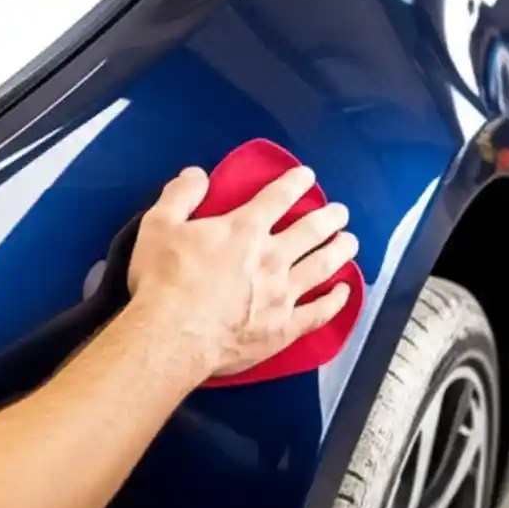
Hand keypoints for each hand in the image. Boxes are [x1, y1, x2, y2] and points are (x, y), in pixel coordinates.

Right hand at [127, 166, 357, 377]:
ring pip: (323, 266)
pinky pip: (319, 312)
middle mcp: (271, 257)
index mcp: (243, 229)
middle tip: (340, 212)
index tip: (307, 177)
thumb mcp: (158, 225)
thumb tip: (196, 174)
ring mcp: (282, 293)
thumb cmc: (163, 280)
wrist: (173, 334)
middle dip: (329, 217)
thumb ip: (180, 195)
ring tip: (350, 242)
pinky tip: (343, 292)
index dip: (295, 183)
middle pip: (311, 231)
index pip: (277, 198)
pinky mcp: (284, 327)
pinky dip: (335, 301)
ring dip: (340, 251)